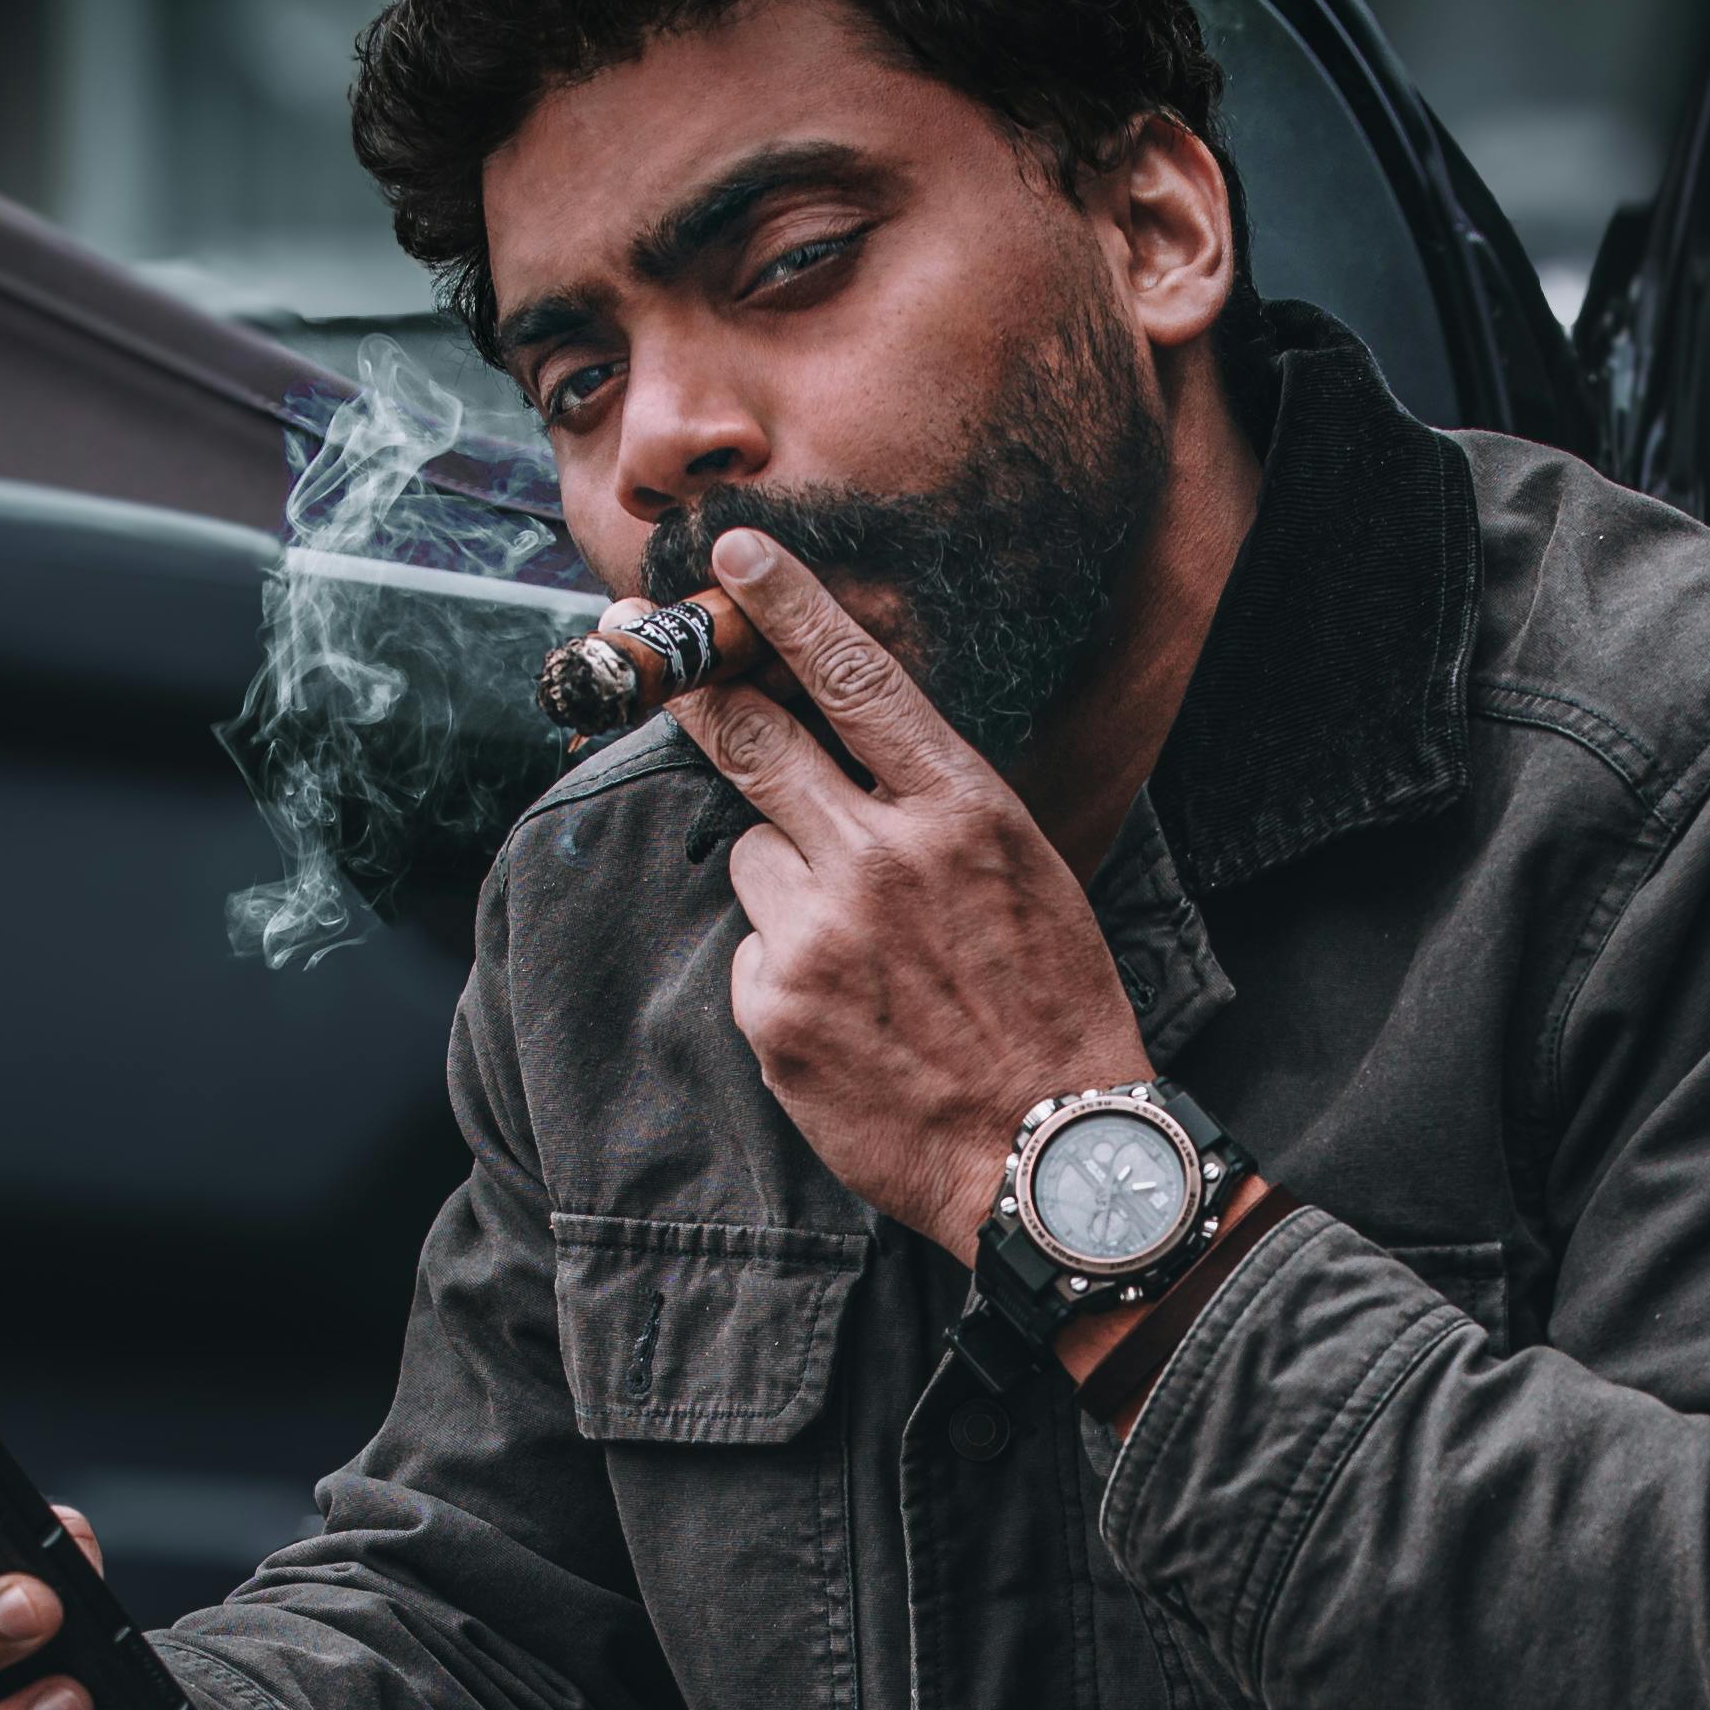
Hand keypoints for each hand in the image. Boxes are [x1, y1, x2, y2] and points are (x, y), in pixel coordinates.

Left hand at [672, 527, 1148, 1256]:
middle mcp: (881, 856)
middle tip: (659, 663)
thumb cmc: (1050, 1014)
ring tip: (861, 958)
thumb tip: (848, 757)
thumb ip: (934, 810)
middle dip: (705, 698)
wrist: (1048, 1156)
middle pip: (755, 740)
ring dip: (784, 887)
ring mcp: (819, 933)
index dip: (784, 603)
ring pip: (752, 858)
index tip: (733, 553)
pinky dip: (785, 979)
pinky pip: (752, 955)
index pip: (854, 676)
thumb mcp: (1026, 878)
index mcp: (959, 811)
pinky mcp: (775, 1007)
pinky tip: (849, 1023)